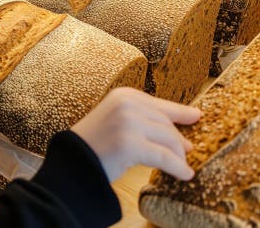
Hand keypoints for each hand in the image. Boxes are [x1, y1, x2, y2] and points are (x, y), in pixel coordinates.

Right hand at [71, 87, 200, 181]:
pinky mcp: (130, 143)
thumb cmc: (95, 144)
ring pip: (169, 140)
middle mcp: (126, 104)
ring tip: (182, 168)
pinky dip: (177, 167)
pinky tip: (184, 175)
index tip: (196, 116)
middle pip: (167, 124)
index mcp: (124, 95)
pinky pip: (164, 157)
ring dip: (178, 157)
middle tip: (186, 153)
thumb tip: (185, 139)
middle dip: (178, 141)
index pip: (160, 104)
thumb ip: (146, 121)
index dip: (180, 113)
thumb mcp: (119, 122)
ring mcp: (128, 122)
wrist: (73, 160)